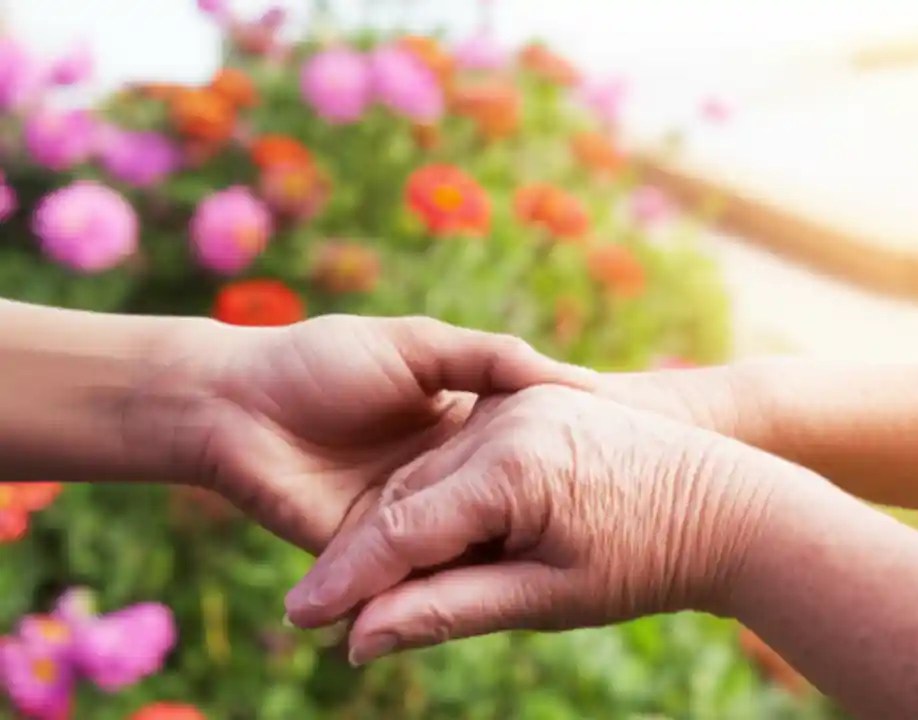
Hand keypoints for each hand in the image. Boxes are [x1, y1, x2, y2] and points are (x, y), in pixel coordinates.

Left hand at [132, 315, 594, 552]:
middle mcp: (436, 479)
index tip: (624, 487)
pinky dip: (436, 593)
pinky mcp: (363, 554)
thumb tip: (572, 377)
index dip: (567, 474)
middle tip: (607, 551)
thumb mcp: (422, 344)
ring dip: (497, 569)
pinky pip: (408, 580)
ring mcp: (402, 519)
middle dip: (545, 535)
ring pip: (458, 553)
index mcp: (456, 428)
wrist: (235, 402)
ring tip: (563, 586)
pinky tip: (487, 602)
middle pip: (498, 517)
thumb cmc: (325, 359)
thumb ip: (491, 357)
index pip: (523, 460)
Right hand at [282, 386, 777, 664]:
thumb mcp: (547, 597)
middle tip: (322, 612)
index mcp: (511, 465)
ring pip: (431, 471)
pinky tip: (429, 536)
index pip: (401, 531)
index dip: (348, 579)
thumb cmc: (649, 560)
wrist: (730, 507)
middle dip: (365, 555)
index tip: (302, 618)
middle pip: (407, 496)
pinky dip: (441, 496)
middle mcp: (510, 420)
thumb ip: (450, 608)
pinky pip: (464, 452)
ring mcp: (523, 403)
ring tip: (365, 583)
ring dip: (399, 525)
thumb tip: (363, 637)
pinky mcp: (536, 401)